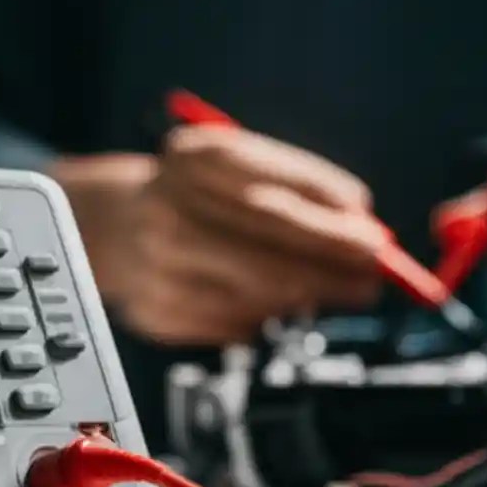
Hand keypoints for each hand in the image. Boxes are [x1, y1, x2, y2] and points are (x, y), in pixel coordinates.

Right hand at [53, 131, 387, 345]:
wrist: (110, 224)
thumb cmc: (196, 191)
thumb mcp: (241, 163)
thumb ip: (302, 185)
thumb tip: (364, 225)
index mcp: (198, 160)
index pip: (276, 195)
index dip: (333, 225)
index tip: (375, 241)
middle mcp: (173, 213)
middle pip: (273, 257)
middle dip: (335, 274)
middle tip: (372, 281)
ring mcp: (163, 269)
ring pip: (263, 300)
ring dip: (309, 299)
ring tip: (327, 288)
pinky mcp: (161, 313)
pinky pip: (238, 326)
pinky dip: (268, 317)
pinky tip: (266, 299)